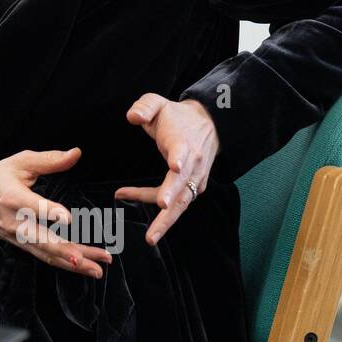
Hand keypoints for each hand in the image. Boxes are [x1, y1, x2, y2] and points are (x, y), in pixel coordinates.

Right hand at [0, 148, 112, 278]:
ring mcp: (17, 237)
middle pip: (43, 241)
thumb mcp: (18, 163)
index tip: (69, 218)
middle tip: (96, 260)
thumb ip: (48, 160)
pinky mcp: (20, 245)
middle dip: (70, 252)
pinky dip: (64, 265)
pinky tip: (84, 267)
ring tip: (97, 271)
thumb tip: (76, 154)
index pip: (33, 206)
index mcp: (14, 198)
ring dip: (74, 264)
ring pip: (47, 254)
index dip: (50, 212)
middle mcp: (15, 222)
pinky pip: (44, 257)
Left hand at [115, 94, 218, 245]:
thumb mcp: (158, 103)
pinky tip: (150, 227)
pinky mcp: (195, 187)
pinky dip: (164, 215)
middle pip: (183, 186)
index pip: (183, 153)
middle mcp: (192, 165)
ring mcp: (196, 178)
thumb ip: (144, 107)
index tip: (175, 167)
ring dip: (167, 220)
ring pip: (182, 203)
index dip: (179, 161)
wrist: (208, 123)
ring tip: (151, 238)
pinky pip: (178, 203)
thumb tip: (132, 117)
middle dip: (170, 202)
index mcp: (183, 143)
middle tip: (158, 213)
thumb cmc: (176, 116)